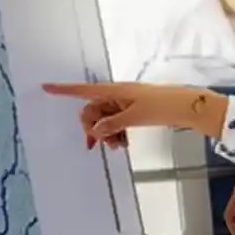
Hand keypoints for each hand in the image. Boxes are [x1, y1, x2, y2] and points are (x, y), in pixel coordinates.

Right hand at [42, 82, 227, 148]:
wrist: (189, 107)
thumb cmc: (163, 105)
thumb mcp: (135, 117)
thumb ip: (112, 124)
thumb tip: (95, 130)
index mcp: (115, 90)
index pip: (84, 90)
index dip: (64, 90)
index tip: (45, 87)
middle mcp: (117, 94)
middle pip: (93, 110)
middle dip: (94, 128)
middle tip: (100, 145)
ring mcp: (125, 102)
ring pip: (105, 119)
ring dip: (107, 133)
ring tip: (118, 147)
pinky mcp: (134, 110)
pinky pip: (116, 121)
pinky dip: (116, 132)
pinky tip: (123, 143)